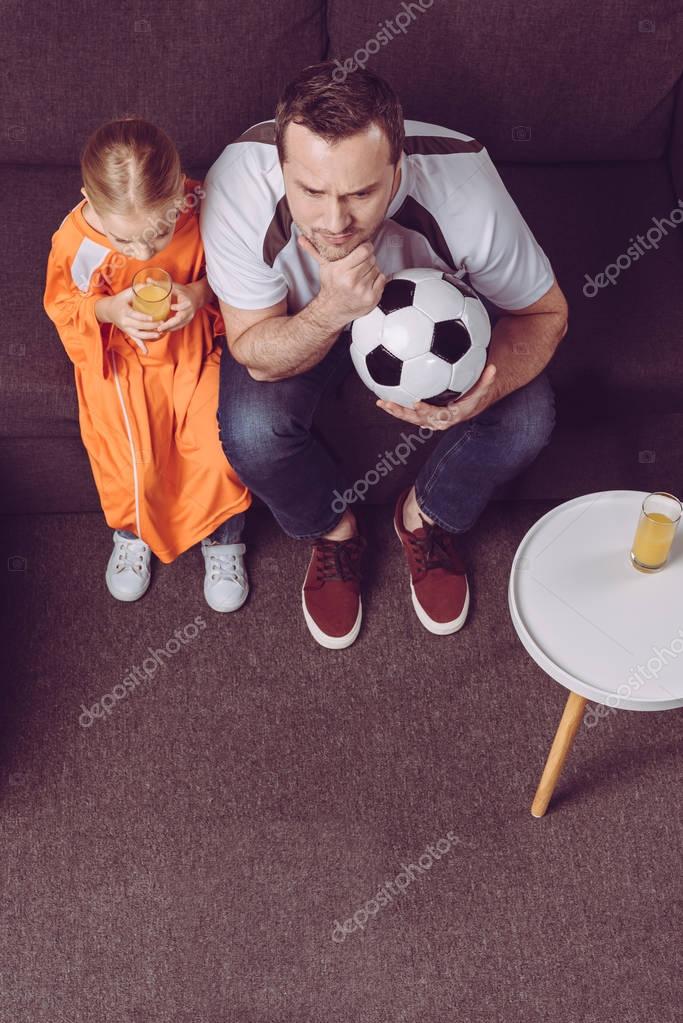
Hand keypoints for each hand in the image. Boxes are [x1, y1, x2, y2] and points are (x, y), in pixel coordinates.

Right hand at [96, 287, 162, 354]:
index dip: (143, 317)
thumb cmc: (120, 300)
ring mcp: (126, 328)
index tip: (153, 317)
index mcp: (124, 311)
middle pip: (138, 326)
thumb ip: (138, 289)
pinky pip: (135, 340)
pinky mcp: (128, 333)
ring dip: (149, 336)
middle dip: (150, 326)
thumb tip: (150, 284)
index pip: (134, 315)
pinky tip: (146, 352)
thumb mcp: (126, 293)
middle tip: (161, 324)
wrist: (109, 310)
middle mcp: (124, 321)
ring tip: (159, 334)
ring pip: (138, 335)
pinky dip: (141, 346)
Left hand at [155, 281, 202, 333]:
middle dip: (169, 324)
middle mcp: (189, 311)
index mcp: (187, 301)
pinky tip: (162, 330)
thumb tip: (147, 280)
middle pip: (180, 319)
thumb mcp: (174, 286)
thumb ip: (161, 284)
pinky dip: (170, 329)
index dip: (179, 307)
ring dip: (169, 328)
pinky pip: (178, 327)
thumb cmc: (183, 291)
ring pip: (179, 325)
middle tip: (159, 328)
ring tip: (158, 330)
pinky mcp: (187, 322)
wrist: (196, 297)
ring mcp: (189, 317)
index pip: (184, 305)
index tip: (171, 307)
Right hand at [298, 234, 386, 329]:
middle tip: (360, 265)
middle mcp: (352, 281)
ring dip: (371, 269)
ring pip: (377, 268)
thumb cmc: (330, 286)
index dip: (365, 248)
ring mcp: (363, 291)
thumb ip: (314, 251)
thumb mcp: (323, 267)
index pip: (364, 250)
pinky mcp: (372, 298)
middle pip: (372, 258)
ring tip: (361, 275)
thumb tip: (301, 238)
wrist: (333, 309)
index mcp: (341, 270)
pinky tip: (366, 283)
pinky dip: (377, 279)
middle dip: (367, 259)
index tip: (362, 250)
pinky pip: (382, 279)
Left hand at [376, 364, 497, 430]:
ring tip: (380, 402)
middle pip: (417, 418)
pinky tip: (382, 397)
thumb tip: (494, 368)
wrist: (470, 405)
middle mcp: (436, 419)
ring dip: (394, 410)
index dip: (426, 410)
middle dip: (402, 413)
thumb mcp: (483, 390)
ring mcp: (428, 417)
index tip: (416, 403)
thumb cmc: (475, 396)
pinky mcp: (422, 413)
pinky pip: (408, 411)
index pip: (436, 415)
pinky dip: (395, 405)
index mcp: (450, 416)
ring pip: (409, 416)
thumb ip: (487, 380)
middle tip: (389, 405)